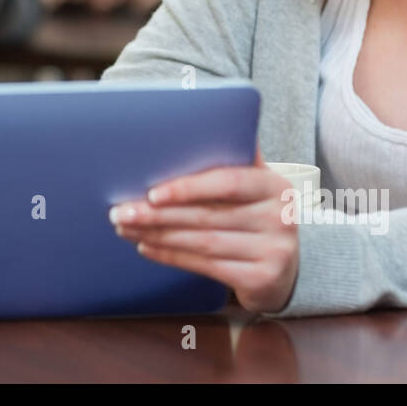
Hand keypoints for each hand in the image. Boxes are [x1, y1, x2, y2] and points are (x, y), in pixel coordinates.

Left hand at [109, 144, 299, 312]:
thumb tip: (196, 125)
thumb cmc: (256, 216)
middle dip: (157, 214)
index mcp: (274, 185)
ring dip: (157, 235)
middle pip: (207, 215)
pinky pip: (205, 267)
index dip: (188, 188)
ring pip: (202, 242)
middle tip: (121, 212)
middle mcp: (280, 217)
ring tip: (126, 228)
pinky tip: (146, 247)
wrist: (285, 269)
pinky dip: (170, 256)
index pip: (227, 182)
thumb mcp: (254, 187)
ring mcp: (273, 251)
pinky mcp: (261, 280)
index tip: (151, 193)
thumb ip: (233, 160)